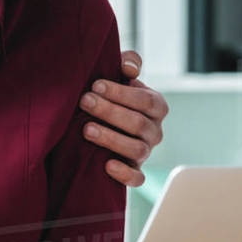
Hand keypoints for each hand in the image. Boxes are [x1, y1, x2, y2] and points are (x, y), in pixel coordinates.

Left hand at [80, 49, 168, 187]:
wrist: (104, 121)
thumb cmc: (113, 94)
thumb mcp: (121, 75)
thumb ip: (128, 63)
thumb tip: (129, 68)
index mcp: (156, 105)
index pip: (145, 100)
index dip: (121, 93)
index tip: (96, 85)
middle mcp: (155, 130)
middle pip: (138, 123)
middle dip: (110, 111)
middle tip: (85, 101)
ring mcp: (146, 152)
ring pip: (137, 149)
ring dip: (111, 139)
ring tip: (86, 129)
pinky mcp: (136, 171)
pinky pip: (137, 178)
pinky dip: (124, 174)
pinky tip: (106, 165)